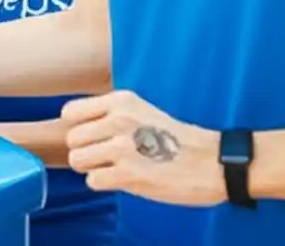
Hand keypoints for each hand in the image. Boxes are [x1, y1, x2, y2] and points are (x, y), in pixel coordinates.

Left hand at [62, 90, 224, 205]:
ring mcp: (122, 147)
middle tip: (108, 157)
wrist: (214, 163)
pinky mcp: (129, 174)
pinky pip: (92, 180)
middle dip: (86, 151)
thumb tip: (74, 126)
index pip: (70, 113)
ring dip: (92, 168)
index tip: (94, 137)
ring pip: (77, 160)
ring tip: (114, 167)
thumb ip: (109, 114)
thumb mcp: (141, 111)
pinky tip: (123, 179)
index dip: (79, 128)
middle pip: (71, 139)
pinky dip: (104, 183)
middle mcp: (119, 120)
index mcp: (121, 101)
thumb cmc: (177, 139)